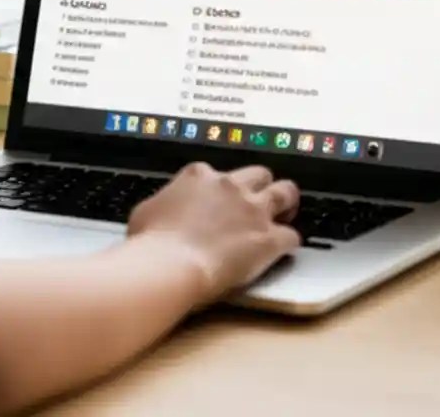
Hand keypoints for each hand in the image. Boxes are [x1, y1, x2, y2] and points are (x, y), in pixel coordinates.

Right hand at [127, 162, 300, 303]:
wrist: (168, 266)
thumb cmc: (151, 244)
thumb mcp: (147, 212)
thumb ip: (165, 204)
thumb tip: (164, 211)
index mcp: (200, 176)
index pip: (220, 173)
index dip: (223, 189)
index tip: (222, 200)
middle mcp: (230, 186)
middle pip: (259, 175)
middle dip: (262, 187)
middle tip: (260, 202)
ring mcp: (253, 210)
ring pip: (286, 193)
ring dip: (287, 204)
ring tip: (286, 214)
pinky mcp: (268, 238)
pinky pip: (292, 236)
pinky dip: (288, 243)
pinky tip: (283, 251)